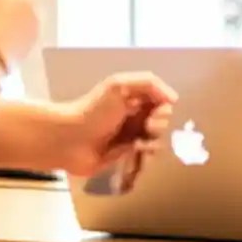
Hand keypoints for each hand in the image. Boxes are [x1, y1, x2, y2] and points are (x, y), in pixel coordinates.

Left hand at [59, 72, 177, 177]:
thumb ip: (150, 83)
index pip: (163, 103)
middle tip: (146, 127)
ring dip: (153, 143)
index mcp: (134, 99)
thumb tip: (174, 99)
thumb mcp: (119, 85)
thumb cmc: (93, 111)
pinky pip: (146, 159)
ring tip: (138, 145)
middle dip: (159, 125)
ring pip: (157, 141)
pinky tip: (134, 154)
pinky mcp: (125, 158)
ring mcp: (130, 138)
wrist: (68, 140)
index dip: (164, 108)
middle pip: (163, 123)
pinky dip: (145, 157)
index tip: (156, 112)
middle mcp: (134, 117)